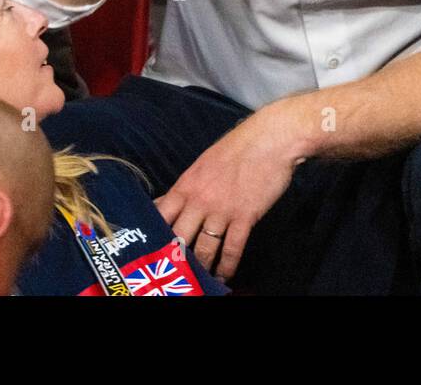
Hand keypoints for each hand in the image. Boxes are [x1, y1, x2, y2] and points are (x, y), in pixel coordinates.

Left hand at [154, 106, 303, 281]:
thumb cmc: (238, 148)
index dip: (153, 234)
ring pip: (204, 249)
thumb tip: (167, 202)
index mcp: (186, 185)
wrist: (270, 140)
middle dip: (175, 257)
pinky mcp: (245, 217)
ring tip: (199, 280)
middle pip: (178, 237)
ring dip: (201, 267)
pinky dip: (227, 266)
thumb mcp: (203, 163)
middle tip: (174, 271)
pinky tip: (225, 275)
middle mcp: (200, 200)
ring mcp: (222, 210)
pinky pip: (232, 249)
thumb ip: (187, 187)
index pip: (160, 215)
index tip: (150, 247)